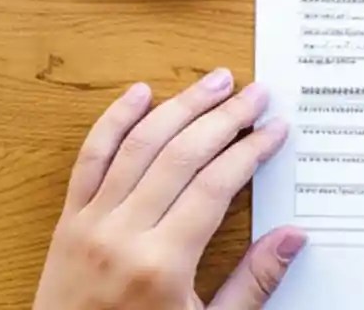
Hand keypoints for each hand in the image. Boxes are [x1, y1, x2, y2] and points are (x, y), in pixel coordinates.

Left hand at [33, 68, 305, 309]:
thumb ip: (253, 282)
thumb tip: (295, 237)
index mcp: (163, 264)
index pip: (215, 186)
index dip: (250, 151)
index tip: (275, 129)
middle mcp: (122, 235)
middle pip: (181, 155)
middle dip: (224, 117)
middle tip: (255, 92)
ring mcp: (91, 225)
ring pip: (139, 146)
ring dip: (180, 107)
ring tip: (213, 82)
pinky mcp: (68, 222)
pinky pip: (89, 160)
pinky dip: (113, 122)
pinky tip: (139, 94)